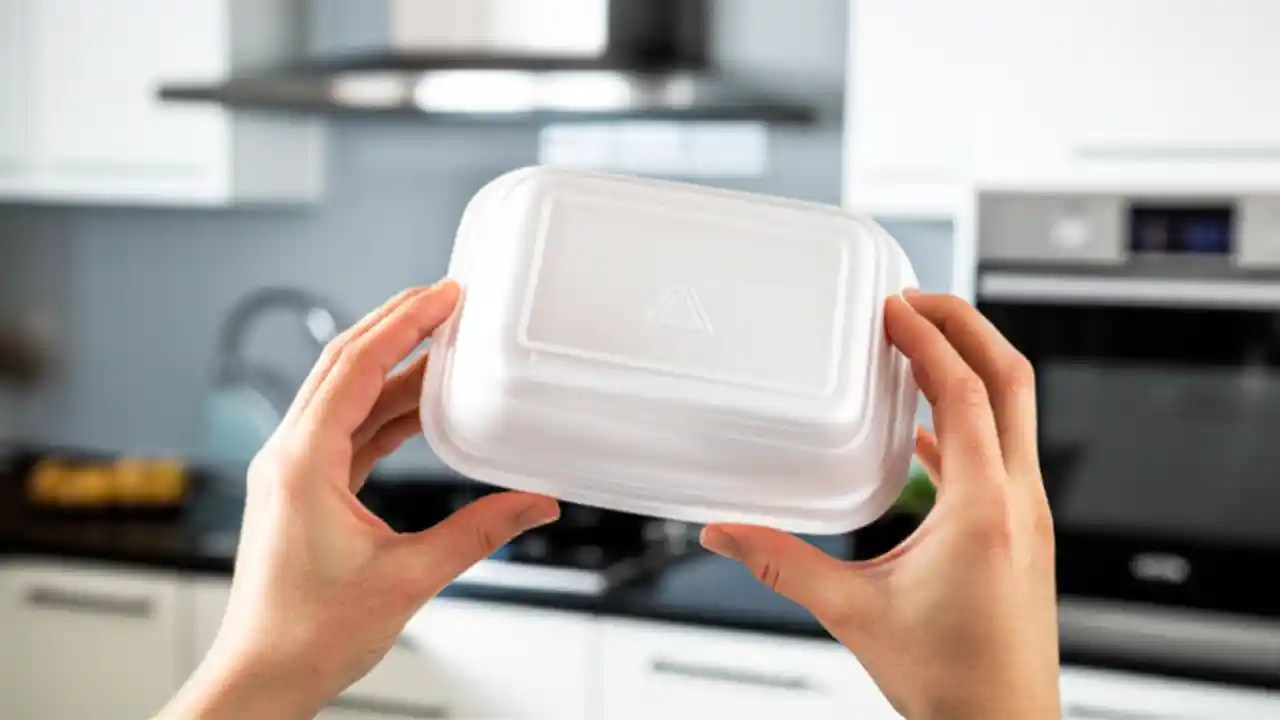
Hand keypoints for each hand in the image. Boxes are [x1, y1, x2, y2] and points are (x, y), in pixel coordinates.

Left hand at [158, 281, 559, 719]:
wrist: (262, 679)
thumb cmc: (310, 635)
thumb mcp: (409, 578)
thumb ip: (478, 532)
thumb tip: (534, 503)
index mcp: (302, 461)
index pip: (356, 367)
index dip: (403, 323)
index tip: (443, 295)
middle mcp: (290, 455)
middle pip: (344, 365)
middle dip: (397, 325)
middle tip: (446, 298)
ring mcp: (294, 471)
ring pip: (346, 396)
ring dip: (395, 366)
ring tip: (445, 343)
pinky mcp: (305, 490)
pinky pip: (349, 431)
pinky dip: (387, 410)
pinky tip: (424, 405)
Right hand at [700, 292, 1057, 718]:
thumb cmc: (953, 685)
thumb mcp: (855, 613)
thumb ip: (783, 563)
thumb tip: (724, 532)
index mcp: (985, 508)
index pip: (966, 392)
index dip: (930, 338)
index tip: (894, 307)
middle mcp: (1020, 501)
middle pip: (1011, 379)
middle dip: (966, 326)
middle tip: (914, 298)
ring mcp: (1029, 514)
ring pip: (1014, 411)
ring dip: (971, 366)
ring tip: (920, 343)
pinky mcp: (1022, 531)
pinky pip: (1001, 450)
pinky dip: (968, 418)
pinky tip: (927, 428)